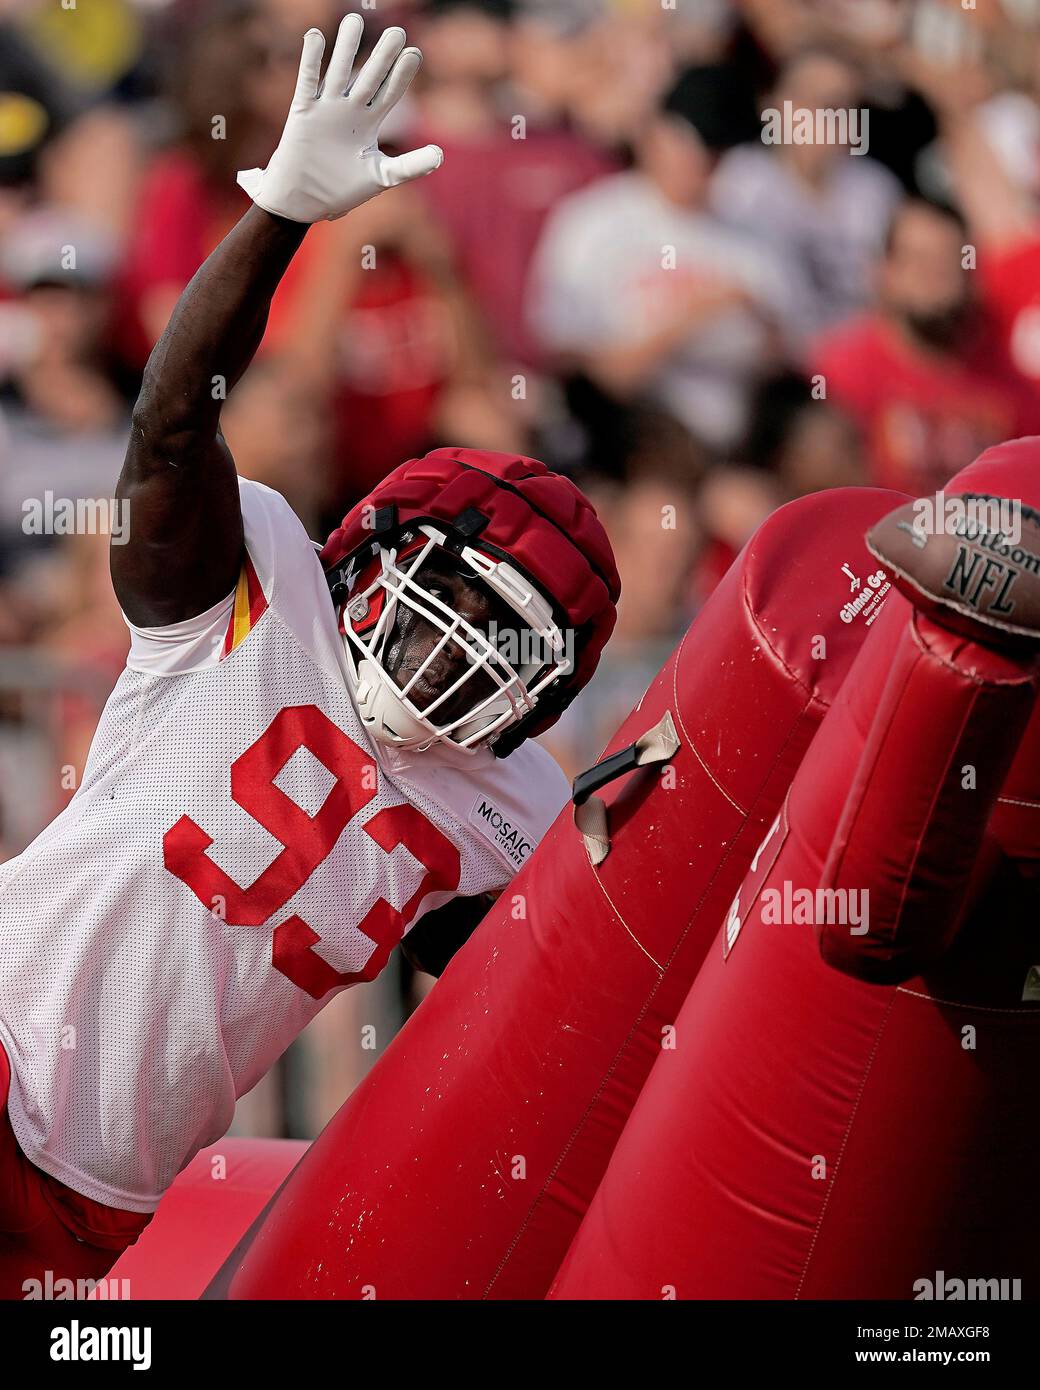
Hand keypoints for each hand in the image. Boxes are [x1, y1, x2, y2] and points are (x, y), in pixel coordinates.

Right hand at [237, 15, 442, 223]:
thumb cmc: (341, 191)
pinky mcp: (303, 113)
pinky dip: (311, 60)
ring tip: (354, 19)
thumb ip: (410, 166)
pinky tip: (316, 36)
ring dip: (347, 48)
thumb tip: (440, 155)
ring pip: (339, 72)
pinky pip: (307, 82)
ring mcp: (326, 109)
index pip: (390, 93)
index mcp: (369, 123)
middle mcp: (350, 110)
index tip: (415, 53)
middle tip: (398, 33)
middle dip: (382, 56)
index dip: (401, 74)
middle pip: (369, 77)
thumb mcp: (381, 177)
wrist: (303, 201)